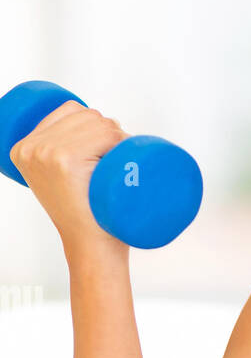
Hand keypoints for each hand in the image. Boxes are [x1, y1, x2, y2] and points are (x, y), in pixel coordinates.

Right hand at [9, 100, 129, 255]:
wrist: (91, 248)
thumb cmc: (85, 215)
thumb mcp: (57, 180)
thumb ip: (57, 154)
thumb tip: (88, 122)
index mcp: (22, 148)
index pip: (71, 109)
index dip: (96, 126)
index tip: (103, 154)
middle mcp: (30, 147)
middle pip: (87, 114)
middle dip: (112, 133)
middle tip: (116, 164)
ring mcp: (46, 153)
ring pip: (100, 123)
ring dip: (121, 139)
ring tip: (118, 167)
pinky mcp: (65, 160)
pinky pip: (106, 133)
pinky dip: (122, 143)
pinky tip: (119, 162)